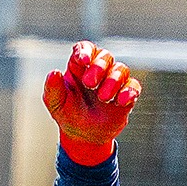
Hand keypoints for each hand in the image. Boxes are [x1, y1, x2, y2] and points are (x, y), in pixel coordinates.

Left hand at [44, 41, 141, 166]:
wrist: (84, 136)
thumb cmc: (68, 114)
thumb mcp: (55, 103)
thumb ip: (52, 88)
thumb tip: (54, 73)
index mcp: (79, 66)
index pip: (85, 48)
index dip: (85, 51)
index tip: (83, 61)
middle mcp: (98, 70)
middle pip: (105, 55)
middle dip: (99, 66)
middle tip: (90, 84)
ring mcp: (114, 81)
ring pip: (121, 69)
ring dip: (113, 80)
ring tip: (103, 97)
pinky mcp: (127, 95)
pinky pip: (134, 86)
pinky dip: (130, 91)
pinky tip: (122, 100)